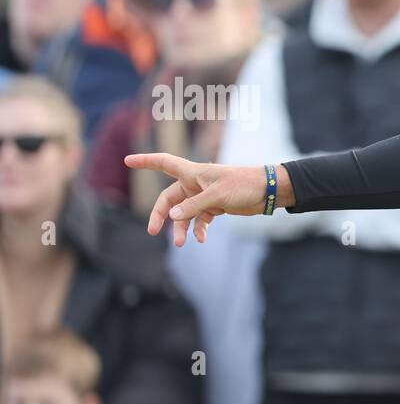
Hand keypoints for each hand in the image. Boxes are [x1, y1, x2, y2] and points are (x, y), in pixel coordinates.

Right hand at [124, 153, 293, 246]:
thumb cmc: (243, 185)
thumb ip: (194, 206)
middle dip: (160, 215)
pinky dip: (198, 229)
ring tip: (181, 243)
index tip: (127, 160)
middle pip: (169, 198)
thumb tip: (172, 216)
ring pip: (184, 213)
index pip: (164, 163)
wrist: (267, 192)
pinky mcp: (215, 206)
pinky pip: (200, 219)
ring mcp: (204, 196)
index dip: (146, 161)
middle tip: (153, 231)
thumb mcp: (217, 196)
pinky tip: (201, 239)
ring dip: (181, 227)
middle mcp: (195, 183)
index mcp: (193, 172)